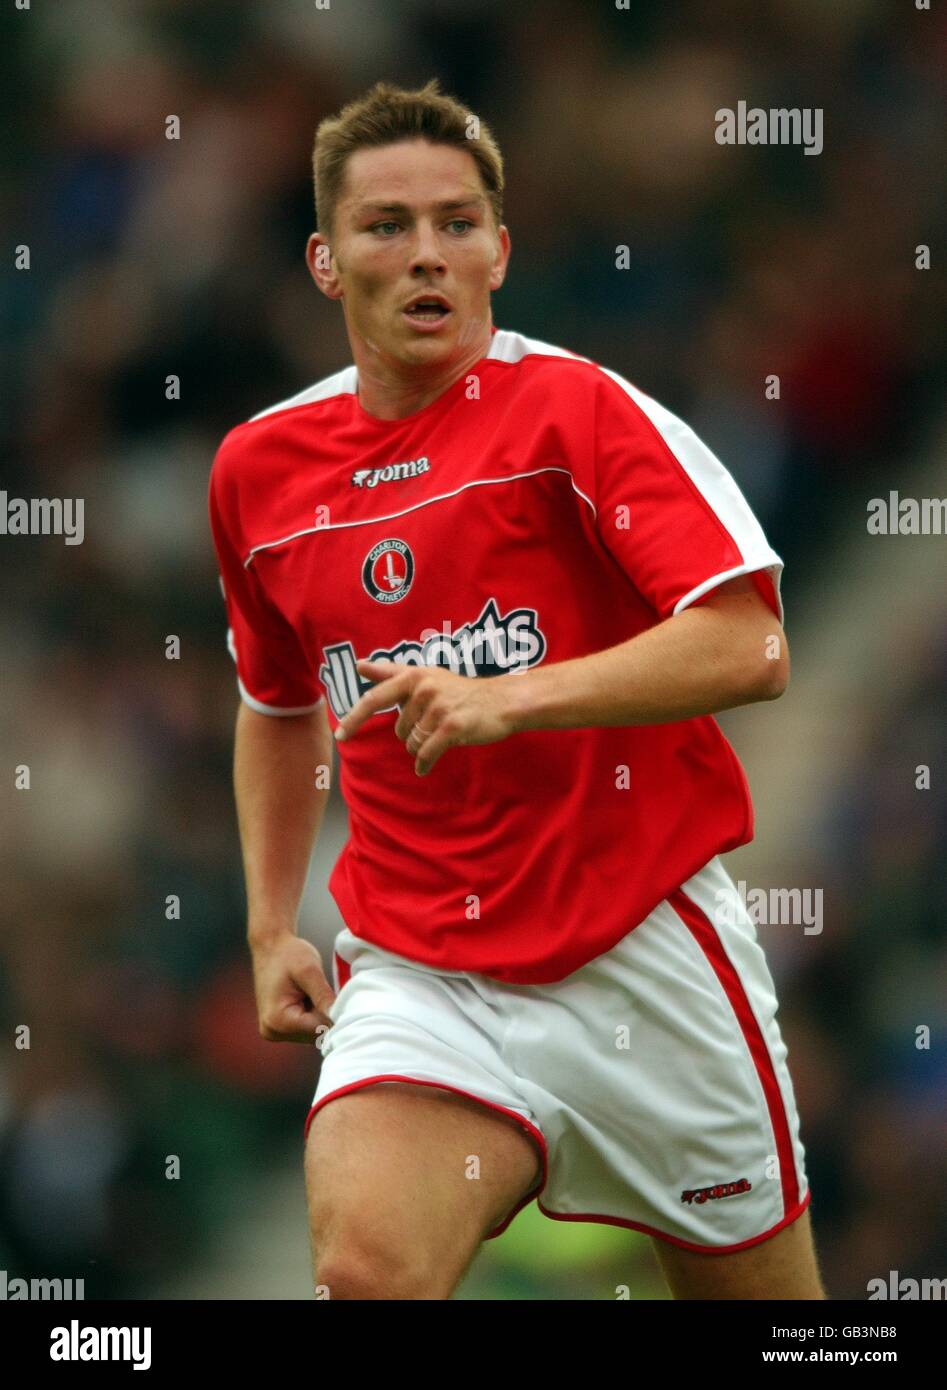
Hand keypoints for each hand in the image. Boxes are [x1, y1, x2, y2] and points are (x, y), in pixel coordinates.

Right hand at [249, 932, 336, 1045]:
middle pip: (316, 1034)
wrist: (271, 946)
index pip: (319, 1029)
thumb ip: (324, 996)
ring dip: (319, 1013)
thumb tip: (340, 1018)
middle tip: (320, 989)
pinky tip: (307, 997)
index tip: (337, 995)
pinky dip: (313, 1014)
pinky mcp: (279, 1028)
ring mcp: (275, 1032)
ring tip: (310, 991)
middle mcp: (273, 1031)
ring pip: (313, 1032)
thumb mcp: (309, 970)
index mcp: (277, 1021)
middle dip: (325, 1013)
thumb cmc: (289, 954)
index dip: (333, 1013)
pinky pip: (307, 1028)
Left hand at [335, 658, 519, 775]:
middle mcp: (424, 689)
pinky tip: (425, 767)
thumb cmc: (459, 690)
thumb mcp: (426, 675)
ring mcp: (439, 707)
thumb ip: (390, 671)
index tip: (341, 736)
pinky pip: (427, 754)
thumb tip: (359, 664)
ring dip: (423, 746)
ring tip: (442, 734)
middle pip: (399, 729)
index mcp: (413, 676)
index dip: (355, 718)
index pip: (375, 698)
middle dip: (413, 734)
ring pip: (413, 743)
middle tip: (435, 724)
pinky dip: (424, 764)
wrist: (501, 701)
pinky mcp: (453, 726)